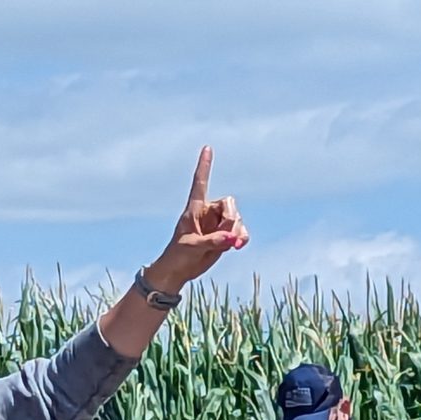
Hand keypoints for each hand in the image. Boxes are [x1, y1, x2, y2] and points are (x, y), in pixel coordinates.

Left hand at [144, 147, 247, 290]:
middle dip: (232, 219)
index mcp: (194, 209)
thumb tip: (232, 238)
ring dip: (238, 231)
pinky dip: (242, 238)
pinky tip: (237, 246)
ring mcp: (217, 225)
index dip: (204, 166)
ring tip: (232, 246)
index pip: (200, 183)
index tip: (207, 148)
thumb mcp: (192, 246)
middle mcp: (208, 213)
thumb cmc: (178, 255)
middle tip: (228, 236)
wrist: (179, 270)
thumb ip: (213, 241)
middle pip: (229, 205)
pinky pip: (240, 232)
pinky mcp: (224, 237)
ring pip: (237, 220)